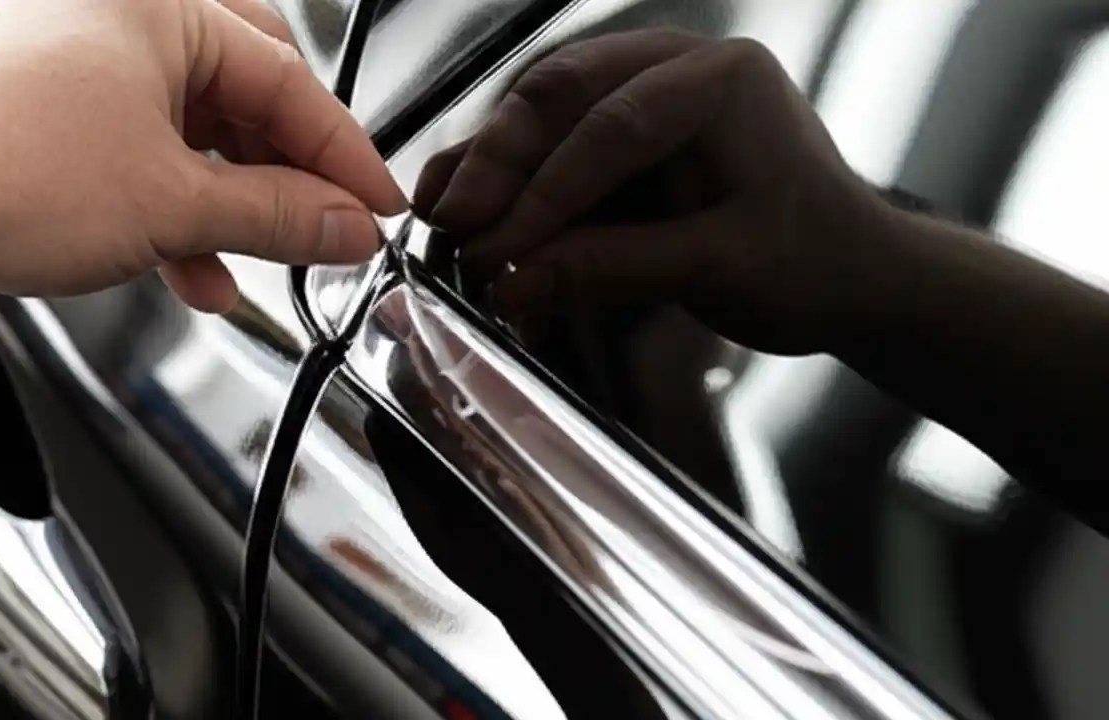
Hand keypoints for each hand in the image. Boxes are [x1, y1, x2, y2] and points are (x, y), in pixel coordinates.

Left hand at [0, 0, 404, 312]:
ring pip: (191, 131)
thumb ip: (279, 217)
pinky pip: (140, 149)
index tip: (376, 209)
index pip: (290, 85)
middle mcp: (118, 14)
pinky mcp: (47, 105)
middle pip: (244, 99)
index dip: (345, 160)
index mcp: (160, 5)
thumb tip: (345, 225)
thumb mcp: (174, 206)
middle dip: (285, 176)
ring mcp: (78, 58)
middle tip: (323, 226)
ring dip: (228, 206)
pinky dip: (172, 206)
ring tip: (250, 264)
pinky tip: (185, 264)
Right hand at [413, 30, 890, 354]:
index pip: (612, 126)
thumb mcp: (718, 269)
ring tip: (439, 219)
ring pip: (542, 117)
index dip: (546, 190)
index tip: (498, 248)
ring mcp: (642, 96)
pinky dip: (508, 186)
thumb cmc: (812, 262)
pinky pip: (551, 151)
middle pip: (562, 99)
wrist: (851, 275)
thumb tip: (511, 286)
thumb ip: (613, 268)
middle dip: (501, 164)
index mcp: (719, 81)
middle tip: (454, 223)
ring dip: (489, 169)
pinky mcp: (621, 138)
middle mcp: (673, 69)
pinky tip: (460, 211)